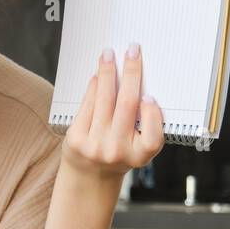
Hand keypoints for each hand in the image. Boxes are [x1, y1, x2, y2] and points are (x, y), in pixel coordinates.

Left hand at [61, 44, 163, 180]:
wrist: (89, 176)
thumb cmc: (119, 155)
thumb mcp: (139, 148)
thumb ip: (145, 124)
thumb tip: (140, 84)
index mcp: (139, 155)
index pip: (153, 135)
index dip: (153, 114)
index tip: (149, 95)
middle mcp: (117, 151)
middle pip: (127, 105)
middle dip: (131, 73)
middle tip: (133, 51)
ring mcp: (94, 145)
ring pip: (104, 99)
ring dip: (107, 72)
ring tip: (109, 55)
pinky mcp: (76, 139)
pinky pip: (88, 105)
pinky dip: (94, 87)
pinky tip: (98, 75)